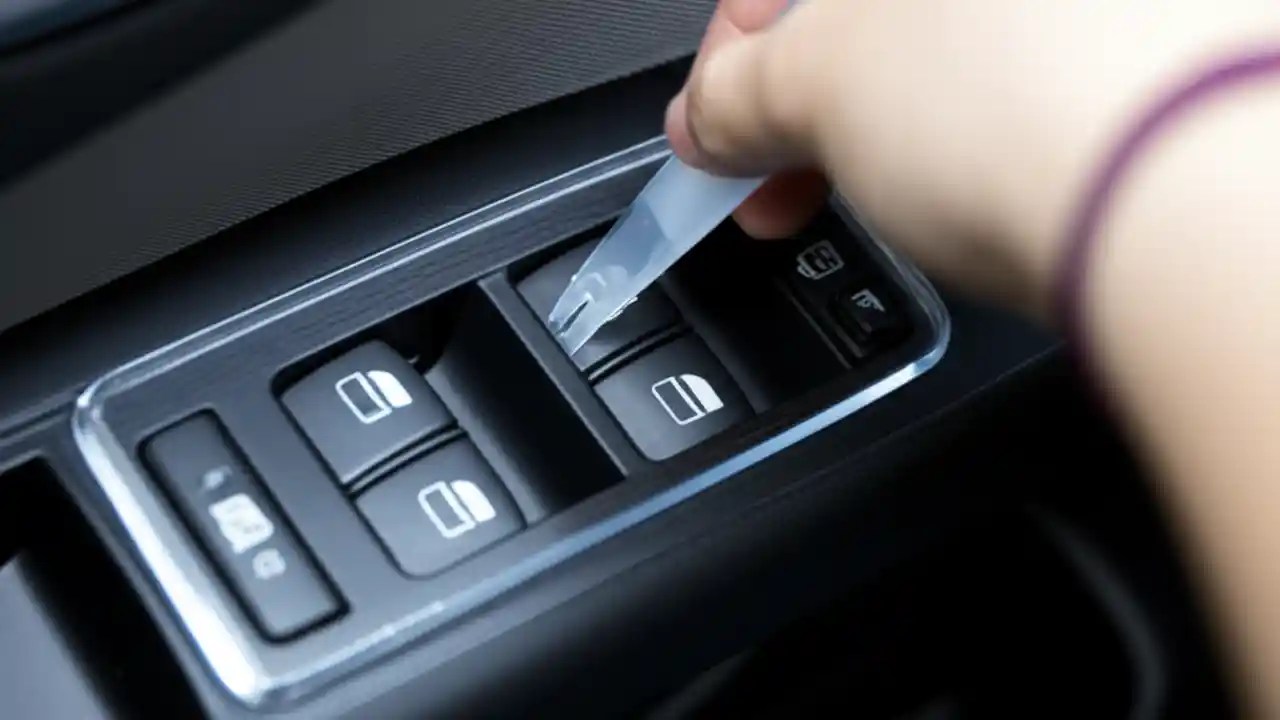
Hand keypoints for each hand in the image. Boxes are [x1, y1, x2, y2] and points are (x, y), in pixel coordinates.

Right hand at [665, 0, 1279, 316]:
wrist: (1204, 194)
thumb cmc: (1032, 99)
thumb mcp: (818, 88)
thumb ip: (740, 95)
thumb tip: (711, 119)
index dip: (728, 63)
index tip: (715, 141)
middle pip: (870, 16)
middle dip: (805, 104)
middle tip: (778, 183)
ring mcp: (1087, 13)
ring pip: (948, 51)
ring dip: (885, 127)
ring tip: (872, 203)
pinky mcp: (1143, 61)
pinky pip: (1023, 84)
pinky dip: (974, 136)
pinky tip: (968, 190)